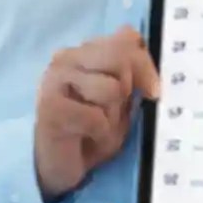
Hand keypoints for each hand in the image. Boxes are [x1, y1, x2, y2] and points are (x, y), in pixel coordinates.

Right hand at [35, 26, 159, 201]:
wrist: (58, 167)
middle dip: (129, 89)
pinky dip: (101, 136)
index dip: (145, 64)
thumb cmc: (90, 132)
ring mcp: (53, 81)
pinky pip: (96, 118)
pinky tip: (87, 139)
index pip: (125, 40)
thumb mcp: (119, 99)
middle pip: (119, 57)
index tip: (153, 91)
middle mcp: (64, 59)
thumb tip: (133, 34)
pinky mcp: (49, 108)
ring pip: (111, 88)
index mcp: (82, 52)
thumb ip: (127, 67)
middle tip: (117, 112)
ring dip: (113, 117)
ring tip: (99, 128)